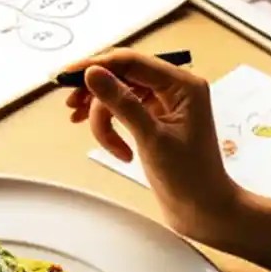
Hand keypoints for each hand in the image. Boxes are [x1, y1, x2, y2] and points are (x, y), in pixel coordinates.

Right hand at [64, 49, 244, 242]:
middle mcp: (174, 88)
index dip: (96, 65)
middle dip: (97, 93)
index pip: (131, 61)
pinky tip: (110, 144)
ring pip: (119, 96)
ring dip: (103, 116)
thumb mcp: (151, 138)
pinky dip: (110, 126)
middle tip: (72, 108)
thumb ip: (121, 102)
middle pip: (122, 76)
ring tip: (95, 138)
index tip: (67, 75)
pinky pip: (123, 111)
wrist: (203, 209)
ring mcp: (163, 104)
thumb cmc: (188, 176)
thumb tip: (92, 73)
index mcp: (183, 85)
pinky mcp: (154, 120)